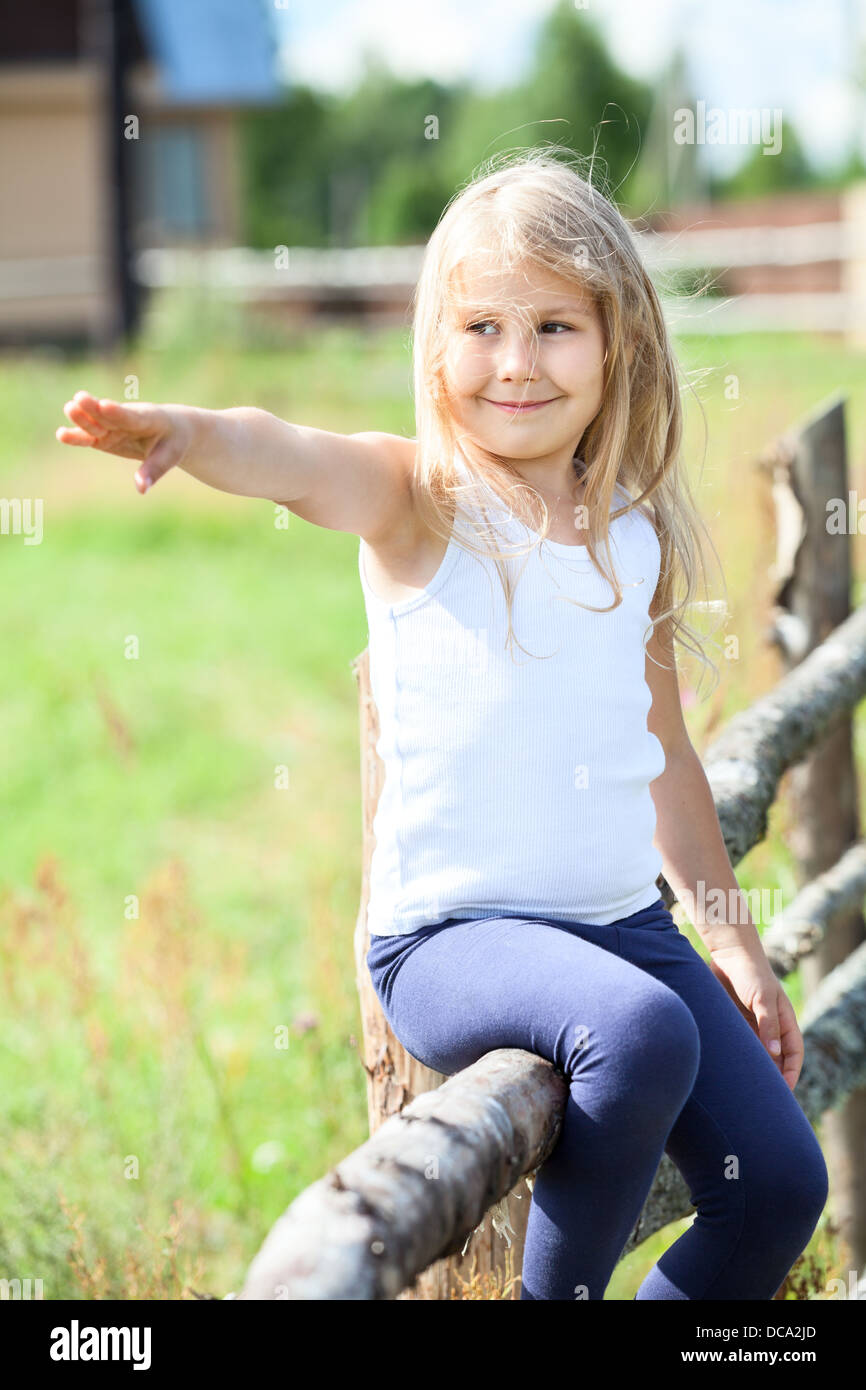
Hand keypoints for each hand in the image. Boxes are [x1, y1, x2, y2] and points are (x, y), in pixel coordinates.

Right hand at [56, 391, 193, 493]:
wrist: (171, 429)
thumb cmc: (173, 441)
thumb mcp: (170, 455)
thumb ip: (154, 470)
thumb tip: (141, 488)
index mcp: (147, 418)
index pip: (130, 416)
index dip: (117, 412)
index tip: (105, 405)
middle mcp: (125, 419)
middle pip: (107, 415)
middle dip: (93, 409)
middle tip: (79, 399)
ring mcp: (113, 427)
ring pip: (95, 423)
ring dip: (82, 418)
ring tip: (70, 409)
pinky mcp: (104, 437)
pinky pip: (89, 437)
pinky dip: (76, 437)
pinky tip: (62, 435)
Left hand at [708, 946, 803, 1090]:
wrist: (728, 955)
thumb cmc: (751, 973)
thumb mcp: (762, 998)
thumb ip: (768, 1024)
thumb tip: (775, 1053)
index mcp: (785, 1021)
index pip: (794, 1053)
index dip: (791, 1072)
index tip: (786, 1090)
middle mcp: (770, 1026)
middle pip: (776, 1058)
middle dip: (773, 1077)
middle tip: (766, 1098)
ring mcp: (753, 1025)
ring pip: (757, 1054)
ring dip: (754, 1069)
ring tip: (747, 1089)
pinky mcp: (736, 1022)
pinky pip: (739, 1045)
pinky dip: (738, 1057)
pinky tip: (731, 1069)